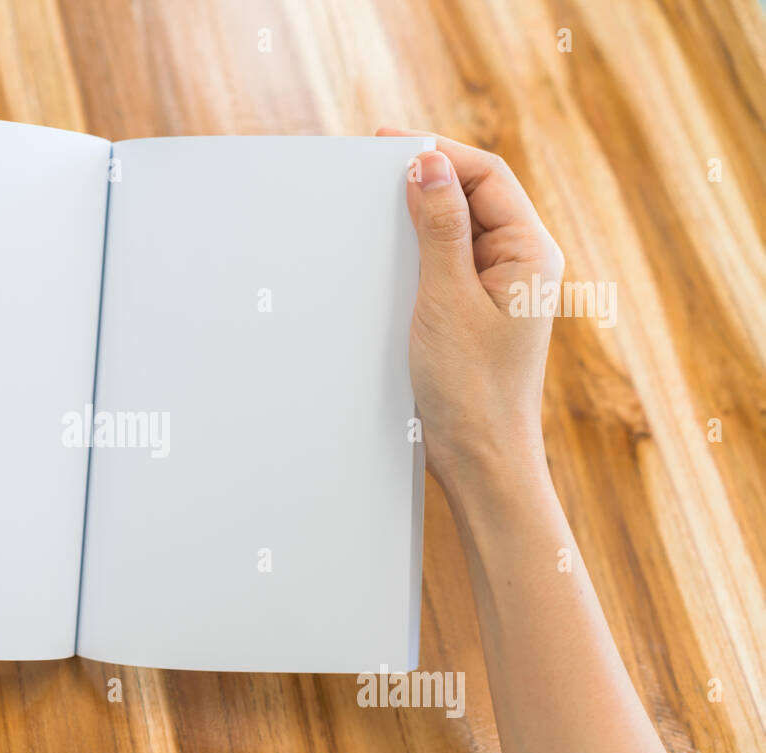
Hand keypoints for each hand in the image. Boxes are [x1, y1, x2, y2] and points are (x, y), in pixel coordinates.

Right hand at [378, 128, 563, 489]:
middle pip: (472, 195)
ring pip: (456, 229)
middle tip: (371, 172)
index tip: (387, 143)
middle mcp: (520, 263)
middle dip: (425, 179)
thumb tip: (428, 163)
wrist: (480, 460)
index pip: (486, 175)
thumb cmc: (471, 390)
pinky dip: (416, 252)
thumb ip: (439, 228)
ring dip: (417, 217)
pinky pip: (446, 263)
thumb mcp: (446, 300)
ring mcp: (498, 287)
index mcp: (530, 252)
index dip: (439, 152)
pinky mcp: (474, 311)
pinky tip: (386, 257)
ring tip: (373, 211)